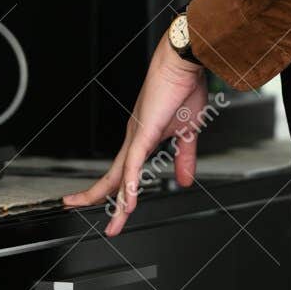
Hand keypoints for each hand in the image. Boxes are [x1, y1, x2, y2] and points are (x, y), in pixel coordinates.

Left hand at [61, 35, 207, 234]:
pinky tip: (128, 203)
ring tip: (114, 225)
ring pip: (120, 177)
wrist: (182, 63)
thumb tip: (185, 180)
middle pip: (113, 178)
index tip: (114, 210)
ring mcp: (136, 136)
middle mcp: (134, 139)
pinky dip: (130, 186)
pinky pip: (133, 164)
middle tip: (102, 225)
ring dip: (118, 204)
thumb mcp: (188, 132)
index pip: (125, 172)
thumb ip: (184, 157)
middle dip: (103, 202)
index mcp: (142, 138)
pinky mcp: (143, 133)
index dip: (118, 192)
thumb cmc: (183, 88)